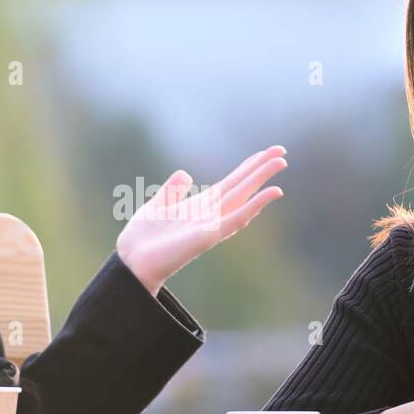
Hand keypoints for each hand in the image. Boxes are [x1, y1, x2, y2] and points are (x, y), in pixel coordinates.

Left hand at [115, 146, 286, 296]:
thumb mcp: (158, 204)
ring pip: (243, 198)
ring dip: (262, 181)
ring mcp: (212, 226)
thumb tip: (185, 174)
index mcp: (200, 206)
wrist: (131, 260)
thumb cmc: (142, 238)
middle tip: (282, 152)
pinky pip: (236, 219)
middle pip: (242, 187)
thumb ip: (172, 189)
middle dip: (261, 169)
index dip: (248, 167)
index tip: (266, 152)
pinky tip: (271, 192)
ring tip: (281, 163)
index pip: (231, 183)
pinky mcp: (209, 237)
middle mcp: (210, 215)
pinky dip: (254, 205)